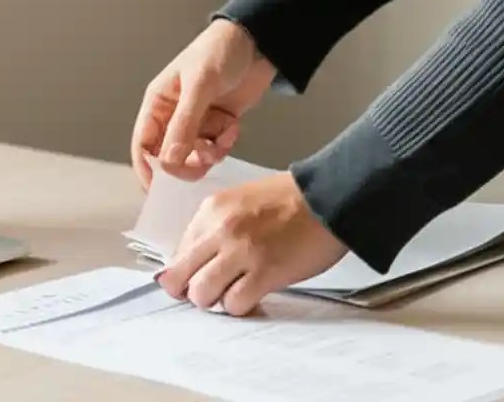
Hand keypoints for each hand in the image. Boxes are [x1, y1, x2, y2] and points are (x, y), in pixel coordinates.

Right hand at [131, 20, 275, 188]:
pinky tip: (233, 127)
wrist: (259, 43)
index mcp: (159, 103)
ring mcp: (197, 122)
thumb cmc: (220, 51)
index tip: (158, 188)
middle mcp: (174, 115)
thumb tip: (169, 161)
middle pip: (168, 155)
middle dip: (184, 163)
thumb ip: (184, 124)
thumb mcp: (200, 85)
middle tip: (202, 162)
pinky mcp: (218, 125)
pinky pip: (216, 148)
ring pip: (193, 156)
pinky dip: (225, 144)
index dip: (147, 168)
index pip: (143, 143)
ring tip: (221, 140)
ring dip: (207, 155)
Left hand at [156, 172, 346, 315]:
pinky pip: (235, 303)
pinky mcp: (265, 272)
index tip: (193, 278)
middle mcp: (219, 230)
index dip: (183, 271)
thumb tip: (196, 261)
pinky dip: (240, 306)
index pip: (176, 252)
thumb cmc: (288, 200)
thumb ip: (214, 228)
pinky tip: (252, 297)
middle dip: (189, 291)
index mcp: (210, 211)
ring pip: (202, 294)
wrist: (327, 196)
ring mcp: (241, 252)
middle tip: (207, 293)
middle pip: (178, 277)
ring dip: (214, 301)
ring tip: (231, 294)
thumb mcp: (238, 202)